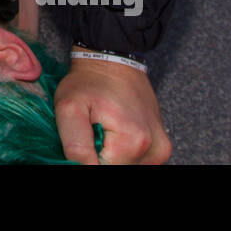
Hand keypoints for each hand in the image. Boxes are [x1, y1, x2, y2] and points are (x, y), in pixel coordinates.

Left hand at [53, 47, 170, 163]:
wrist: (113, 59)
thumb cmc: (89, 82)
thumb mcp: (69, 108)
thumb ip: (74, 145)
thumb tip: (81, 168)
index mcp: (132, 142)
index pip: (101, 171)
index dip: (86, 160)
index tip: (83, 139)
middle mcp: (154, 150)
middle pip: (116, 170)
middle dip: (99, 157)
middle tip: (92, 132)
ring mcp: (160, 150)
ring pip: (126, 167)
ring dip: (111, 156)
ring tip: (103, 131)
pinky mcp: (162, 148)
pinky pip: (137, 162)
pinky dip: (122, 154)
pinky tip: (115, 134)